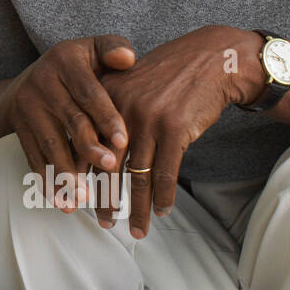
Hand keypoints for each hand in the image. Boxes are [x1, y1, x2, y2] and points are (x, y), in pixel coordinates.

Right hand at [0, 35, 135, 212]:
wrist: (30, 77)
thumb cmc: (77, 68)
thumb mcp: (93, 49)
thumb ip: (114, 49)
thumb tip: (127, 59)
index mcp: (64, 60)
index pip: (89, 92)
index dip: (106, 117)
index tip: (123, 141)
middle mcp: (41, 82)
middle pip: (70, 119)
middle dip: (89, 146)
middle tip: (109, 167)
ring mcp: (27, 107)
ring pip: (50, 143)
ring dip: (66, 171)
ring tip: (83, 196)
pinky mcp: (19, 128)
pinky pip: (33, 157)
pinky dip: (47, 181)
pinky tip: (61, 200)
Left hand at [95, 25, 263, 237]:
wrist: (210, 59)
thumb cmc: (169, 76)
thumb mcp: (130, 84)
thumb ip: (110, 113)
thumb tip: (95, 153)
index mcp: (105, 99)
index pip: (86, 144)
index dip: (81, 175)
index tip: (78, 197)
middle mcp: (121, 110)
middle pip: (107, 165)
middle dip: (104, 198)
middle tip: (102, 222)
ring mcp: (148, 120)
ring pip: (137, 175)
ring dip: (136, 207)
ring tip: (134, 230)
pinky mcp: (175, 130)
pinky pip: (166, 173)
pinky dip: (163, 196)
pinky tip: (162, 211)